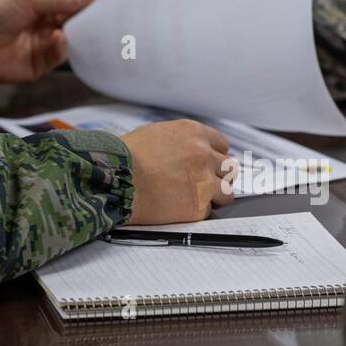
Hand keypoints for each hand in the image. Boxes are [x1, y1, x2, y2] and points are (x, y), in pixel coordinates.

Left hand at [0, 0, 102, 81]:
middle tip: (117, 13)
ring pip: (74, 39)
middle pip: (78, 19)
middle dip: (95, 16)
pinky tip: (58, 37)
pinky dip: (62, 46)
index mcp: (44, 3)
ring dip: (83, 32)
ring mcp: (45, 44)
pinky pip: (60, 56)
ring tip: (94, 26)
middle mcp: (47, 23)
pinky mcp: (40, 65)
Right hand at [121, 119, 235, 224]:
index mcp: (194, 133)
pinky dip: (195, 212)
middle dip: (218, 176)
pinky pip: (207, 211)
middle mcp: (204, 155)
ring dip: (214, 196)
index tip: (207, 166)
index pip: (221, 146)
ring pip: (227, 192)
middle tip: (202, 184)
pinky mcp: (198, 206)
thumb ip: (180, 141)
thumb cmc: (126, 156)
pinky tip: (177, 208)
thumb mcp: (155, 134)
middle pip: (229, 168)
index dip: (213, 157)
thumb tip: (187, 151)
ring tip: (192, 199)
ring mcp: (204, 181)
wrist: (116, 178)